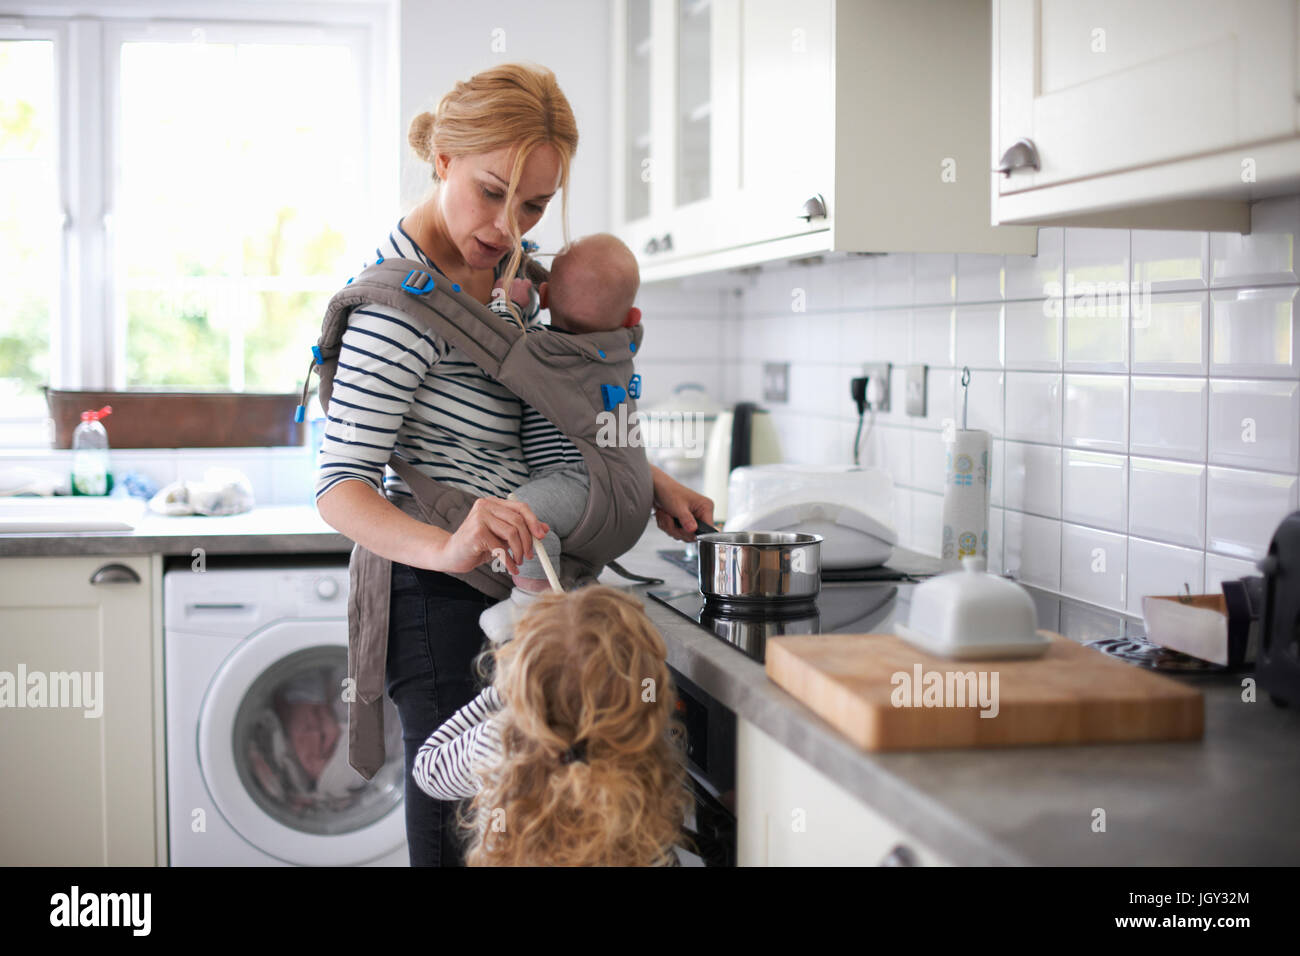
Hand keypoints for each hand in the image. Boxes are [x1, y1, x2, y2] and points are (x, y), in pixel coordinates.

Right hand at [433, 496, 548, 574]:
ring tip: (518, 562)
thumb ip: (520, 531)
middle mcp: (485, 506)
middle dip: (528, 540)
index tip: (541, 536)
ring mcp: (479, 517)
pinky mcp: (476, 532)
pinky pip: (501, 547)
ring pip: (512, 533)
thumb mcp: (502, 537)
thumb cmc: (477, 546)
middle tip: (529, 555)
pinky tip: (511, 568)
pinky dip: (509, 561)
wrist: (450, 555)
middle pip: (518, 520)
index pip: (520, 507)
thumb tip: (544, 529)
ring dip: (519, 551)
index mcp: (493, 503)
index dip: (534, 521)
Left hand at [492, 276, 533, 310]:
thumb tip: (524, 292)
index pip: (527, 281)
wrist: (505, 306)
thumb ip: (526, 293)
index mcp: (524, 284)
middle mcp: (517, 281)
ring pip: (510, 281)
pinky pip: (502, 281)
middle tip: (515, 292)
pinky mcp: (500, 281)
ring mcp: (508, 280)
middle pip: (518, 280)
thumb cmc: (517, 305)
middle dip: (517, 285)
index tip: (525, 288)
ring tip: (507, 292)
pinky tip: (502, 290)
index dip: (526, 285)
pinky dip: (502, 284)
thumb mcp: (526, 300)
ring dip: (509, 285)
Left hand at [650, 465, 714, 541]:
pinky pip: (674, 533)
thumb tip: (693, 531)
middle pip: (692, 536)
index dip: (695, 532)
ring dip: (669, 527)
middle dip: (677, 529)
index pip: (708, 529)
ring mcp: (691, 519)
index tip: (684, 529)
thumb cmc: (668, 491)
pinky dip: (666, 526)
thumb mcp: (678, 507)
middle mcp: (700, 514)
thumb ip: (687, 520)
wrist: (655, 488)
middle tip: (670, 518)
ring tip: (665, 514)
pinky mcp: (682, 523)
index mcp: (705, 508)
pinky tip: (664, 515)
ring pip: (682, 535)